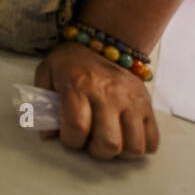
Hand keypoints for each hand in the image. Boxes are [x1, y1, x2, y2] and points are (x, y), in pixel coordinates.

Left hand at [34, 42, 158, 159]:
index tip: (68, 136)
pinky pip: (152, 140)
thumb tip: (48, 134)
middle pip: (109, 143)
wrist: (105, 42)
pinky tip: (126, 138)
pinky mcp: (147, 105)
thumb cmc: (72, 62)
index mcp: (79, 86)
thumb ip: (42, 101)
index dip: (70, 141)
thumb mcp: (47, 72)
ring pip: (134, 146)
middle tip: (90, 142)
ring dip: (119, 152)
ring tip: (109, 140)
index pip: (77, 127)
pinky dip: (141, 147)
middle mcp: (108, 95)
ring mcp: (131, 101)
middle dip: (96, 151)